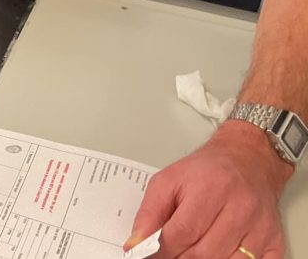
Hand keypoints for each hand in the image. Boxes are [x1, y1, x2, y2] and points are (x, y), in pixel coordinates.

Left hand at [127, 121, 290, 258]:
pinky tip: (218, 253)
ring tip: (191, 249)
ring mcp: (260, 226)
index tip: (149, 254)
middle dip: (179, 257)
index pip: (181, 232)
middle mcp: (240, 207)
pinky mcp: (274, 240)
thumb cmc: (208, 170)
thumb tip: (136, 244)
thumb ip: (149, 213)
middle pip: (203, 252)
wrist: (248, 160)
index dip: (161, 250)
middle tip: (170, 252)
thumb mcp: (168, 181)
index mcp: (210, 188)